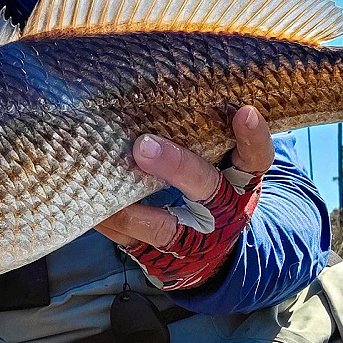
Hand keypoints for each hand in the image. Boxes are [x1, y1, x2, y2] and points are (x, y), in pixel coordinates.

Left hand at [95, 106, 274, 289]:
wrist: (211, 250)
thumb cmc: (212, 188)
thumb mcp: (225, 164)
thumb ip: (210, 134)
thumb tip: (166, 85)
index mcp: (242, 181)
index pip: (256, 157)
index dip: (252, 137)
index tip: (244, 112)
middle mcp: (222, 211)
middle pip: (205, 187)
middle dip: (176, 166)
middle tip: (143, 146)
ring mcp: (191, 239)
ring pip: (161, 226)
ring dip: (129, 206)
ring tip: (101, 181)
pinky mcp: (160, 257)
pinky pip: (130, 239)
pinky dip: (107, 221)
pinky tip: (87, 203)